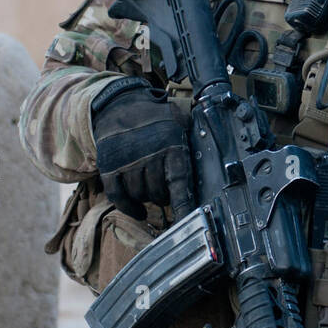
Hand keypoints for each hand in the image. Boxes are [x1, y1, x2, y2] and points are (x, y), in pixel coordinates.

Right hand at [91, 76, 193, 220]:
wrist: (119, 105)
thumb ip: (193, 138)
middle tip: (166, 190)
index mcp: (170, 145)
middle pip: (159, 193)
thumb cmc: (154, 118)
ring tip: (152, 188)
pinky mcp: (108, 167)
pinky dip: (129, 207)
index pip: (179, 183)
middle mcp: (148, 154)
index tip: (189, 222)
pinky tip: (139, 210)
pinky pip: (118, 197)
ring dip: (147, 197)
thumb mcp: (178, 122)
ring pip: (140, 195)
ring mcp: (126, 162)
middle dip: (164, 196)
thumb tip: (219, 156)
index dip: (184, 206)